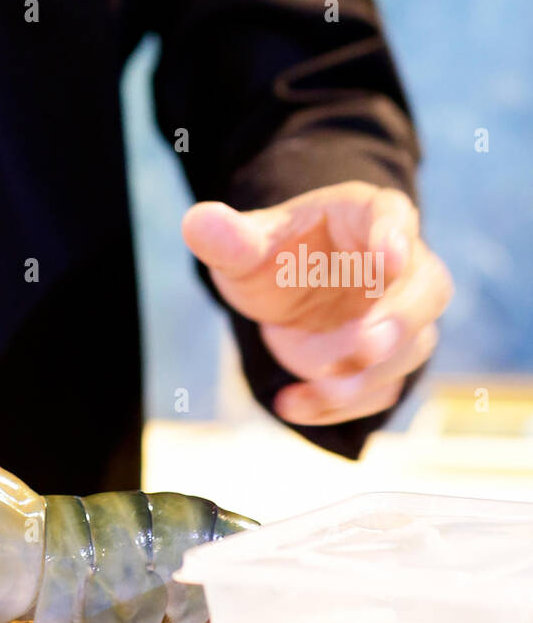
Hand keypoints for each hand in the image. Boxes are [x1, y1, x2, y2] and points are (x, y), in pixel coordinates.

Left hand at [182, 181, 451, 425]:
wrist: (284, 292)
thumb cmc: (276, 256)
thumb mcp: (246, 246)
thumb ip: (228, 239)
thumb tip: (195, 222)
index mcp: (366, 217)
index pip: (393, 216)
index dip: (394, 237)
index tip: (388, 259)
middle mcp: (399, 267)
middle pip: (426, 290)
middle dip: (398, 322)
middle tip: (364, 346)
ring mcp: (398, 319)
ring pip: (410, 348)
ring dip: (367, 373)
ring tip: (318, 383)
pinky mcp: (384, 364)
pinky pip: (377, 390)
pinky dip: (338, 405)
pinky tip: (291, 403)